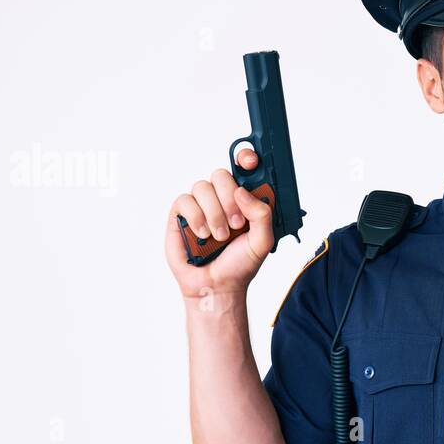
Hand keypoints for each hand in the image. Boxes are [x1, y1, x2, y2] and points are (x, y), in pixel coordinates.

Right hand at [164, 147, 274, 299]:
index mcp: (243, 200)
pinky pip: (184, 200)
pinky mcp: (181, 214)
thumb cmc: (239, 264)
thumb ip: (262, 215)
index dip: (245, 158)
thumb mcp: (262, 241)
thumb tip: (242, 192)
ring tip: (220, 237)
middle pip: (221, 174)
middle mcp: (221, 198)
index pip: (243, 169)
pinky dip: (196, 218)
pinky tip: (203, 235)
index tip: (250, 162)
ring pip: (202, 187)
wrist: (217, 285)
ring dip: (214, 214)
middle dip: (230, 198)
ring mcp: (200, 205)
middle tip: (237, 224)